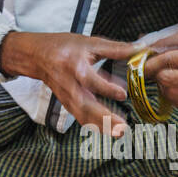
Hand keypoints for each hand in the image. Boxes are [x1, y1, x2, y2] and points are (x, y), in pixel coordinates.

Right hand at [0, 30, 136, 134]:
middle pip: (85, 105)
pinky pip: (82, 118)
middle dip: (104, 118)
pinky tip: (111, 131)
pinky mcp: (68, 105)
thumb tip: (139, 48)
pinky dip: (96, 126)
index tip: (123, 94)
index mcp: (75, 66)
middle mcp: (70, 85)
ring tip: (119, 133)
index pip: (91, 81)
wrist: (38, 56)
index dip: (106, 89)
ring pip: (83, 116)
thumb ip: (115, 49)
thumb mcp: (89, 43)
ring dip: (101, 126)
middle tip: (122, 127)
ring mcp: (67, 97)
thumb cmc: (65, 47)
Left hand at [142, 26, 177, 107]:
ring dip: (164, 84)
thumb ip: (168, 40)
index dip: (150, 62)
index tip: (139, 63)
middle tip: (158, 67)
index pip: (167, 61)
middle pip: (166, 80)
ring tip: (171, 74)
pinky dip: (173, 92)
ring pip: (170, 93)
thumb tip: (144, 48)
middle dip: (157, 73)